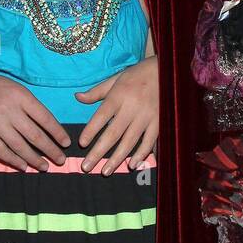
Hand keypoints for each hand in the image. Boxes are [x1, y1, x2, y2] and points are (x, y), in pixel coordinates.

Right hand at [0, 69, 70, 171]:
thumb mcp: (14, 87)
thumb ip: (29, 104)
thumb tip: (47, 125)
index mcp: (21, 96)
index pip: (45, 118)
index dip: (57, 132)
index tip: (66, 143)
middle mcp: (10, 110)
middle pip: (35, 135)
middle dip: (50, 150)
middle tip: (61, 160)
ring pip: (20, 146)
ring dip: (34, 159)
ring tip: (45, 167)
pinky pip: (2, 151)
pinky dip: (14, 160)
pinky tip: (24, 166)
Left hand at [74, 56, 158, 174]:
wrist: (165, 71)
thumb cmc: (137, 75)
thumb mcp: (115, 79)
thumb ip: (97, 91)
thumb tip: (77, 97)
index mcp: (118, 96)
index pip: (101, 116)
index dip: (91, 131)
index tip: (82, 144)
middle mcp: (131, 108)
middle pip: (113, 133)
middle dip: (98, 152)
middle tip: (87, 166)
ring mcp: (146, 116)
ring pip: (129, 141)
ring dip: (117, 158)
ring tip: (105, 171)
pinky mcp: (159, 122)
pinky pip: (149, 141)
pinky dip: (141, 154)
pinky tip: (132, 165)